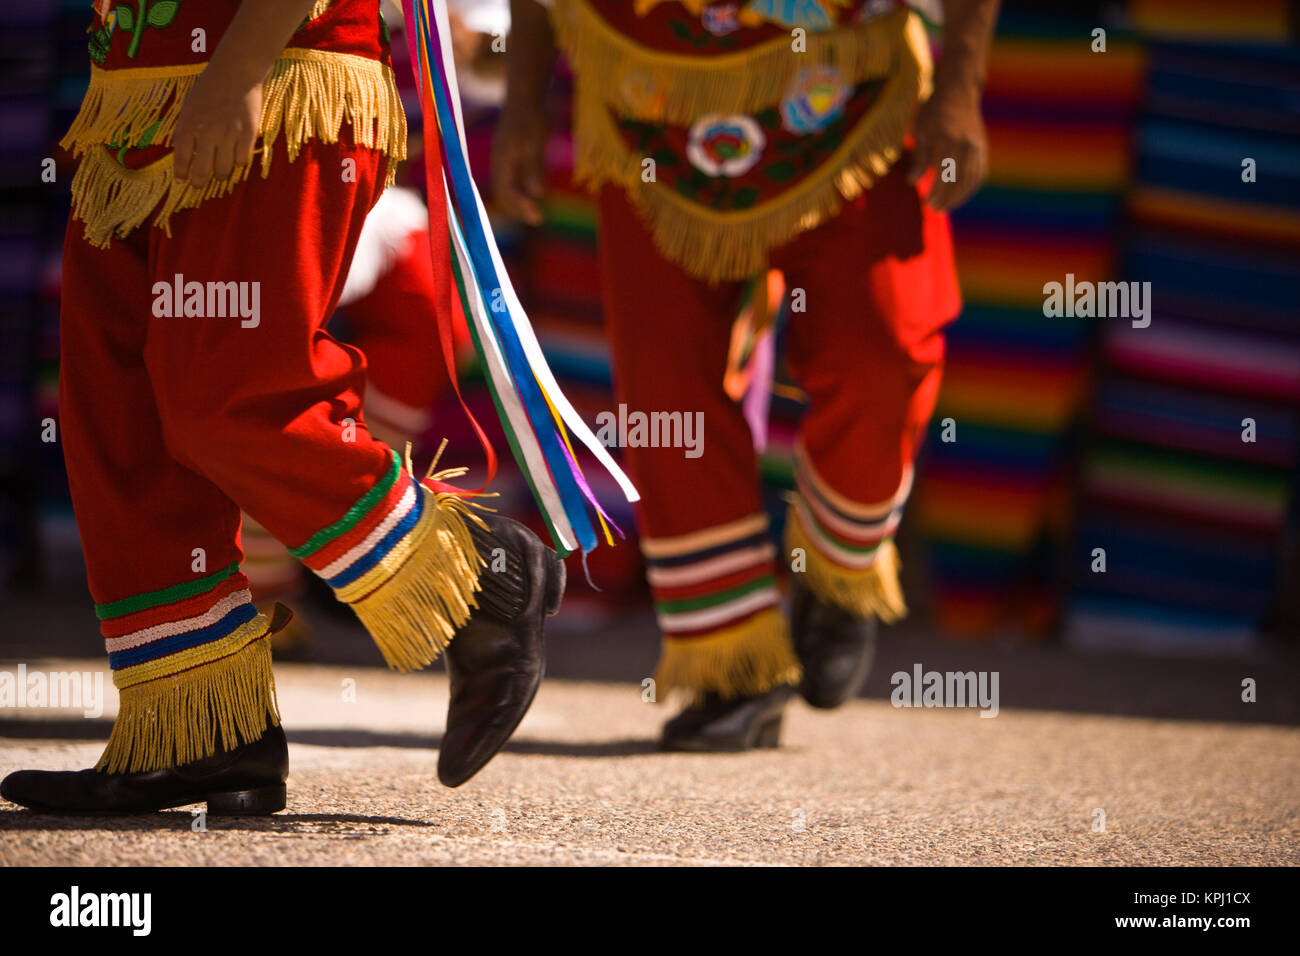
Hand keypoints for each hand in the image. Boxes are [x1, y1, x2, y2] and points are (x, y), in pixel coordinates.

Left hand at [172, 66, 262, 190]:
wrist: (236, 71)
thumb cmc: (209, 87)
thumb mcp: (189, 106)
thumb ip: (185, 130)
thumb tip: (185, 154)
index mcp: (189, 125)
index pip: (182, 159)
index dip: (182, 174)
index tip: (182, 181)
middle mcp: (207, 133)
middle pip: (202, 171)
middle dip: (199, 182)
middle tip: (199, 185)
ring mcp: (228, 135)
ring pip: (223, 170)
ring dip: (220, 174)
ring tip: (220, 171)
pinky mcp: (247, 134)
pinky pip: (242, 160)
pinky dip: (238, 161)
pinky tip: (236, 155)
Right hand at [491, 103, 547, 224]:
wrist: (526, 96)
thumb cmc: (531, 118)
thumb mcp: (535, 144)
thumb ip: (534, 168)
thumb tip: (537, 193)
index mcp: (502, 162)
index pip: (506, 194)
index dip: (520, 208)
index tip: (538, 217)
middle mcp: (499, 163)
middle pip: (503, 194)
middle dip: (519, 209)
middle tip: (538, 218)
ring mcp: (503, 159)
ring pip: (507, 188)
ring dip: (520, 201)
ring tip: (536, 210)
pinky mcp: (510, 155)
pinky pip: (512, 179)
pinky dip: (521, 190)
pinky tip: (536, 193)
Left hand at [907, 83, 987, 212]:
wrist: (958, 93)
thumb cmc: (934, 112)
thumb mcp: (921, 131)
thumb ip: (919, 157)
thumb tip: (912, 181)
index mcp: (948, 140)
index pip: (944, 174)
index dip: (937, 192)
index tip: (927, 204)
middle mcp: (965, 144)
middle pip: (959, 180)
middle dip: (947, 198)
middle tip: (935, 210)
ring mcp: (977, 147)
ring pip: (971, 179)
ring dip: (959, 197)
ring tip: (946, 207)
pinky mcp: (982, 149)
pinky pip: (979, 173)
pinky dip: (970, 188)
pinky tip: (960, 196)